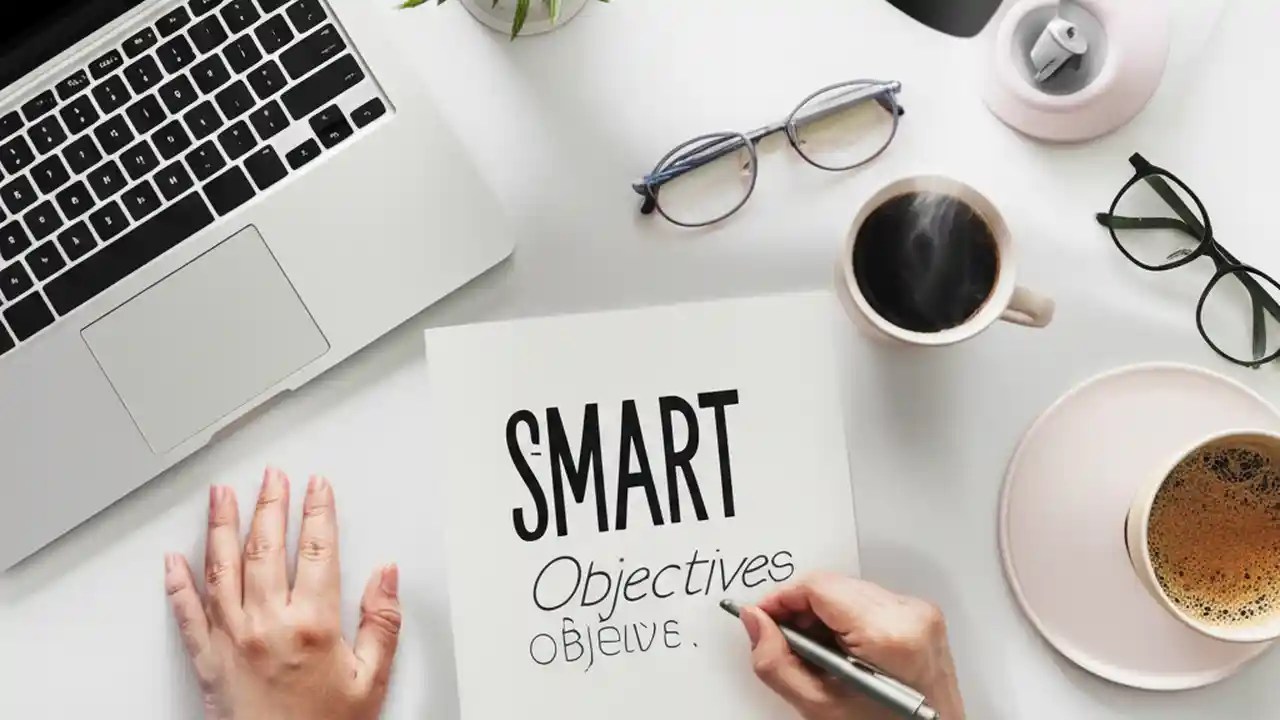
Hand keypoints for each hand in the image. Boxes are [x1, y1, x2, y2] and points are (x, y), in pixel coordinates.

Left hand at [164, 468, 402, 719]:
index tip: (318, 487)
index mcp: (313, 624)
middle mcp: (268, 624)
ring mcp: (231, 639)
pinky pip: (186, 612)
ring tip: (222, 496)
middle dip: (271, 504)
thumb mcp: (371, 680)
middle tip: (273, 477)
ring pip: (221, 567)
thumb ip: (382, 623)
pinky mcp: (206, 659)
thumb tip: (387, 577)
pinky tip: (174, 560)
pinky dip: (177, 583)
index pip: (318, 549)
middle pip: (267, 547)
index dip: (318, 511)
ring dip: (221, 525)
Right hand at [740, 573, 964, 719]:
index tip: (760, 615)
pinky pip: (869, 602)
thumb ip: (777, 662)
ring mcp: (920, 613)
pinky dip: (845, 620)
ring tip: (813, 653)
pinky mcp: (922, 617)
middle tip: (780, 640)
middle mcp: (910, 614)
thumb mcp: (820, 706)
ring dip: (821, 615)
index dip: (781, 598)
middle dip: (799, 609)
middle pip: (833, 586)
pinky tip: (838, 651)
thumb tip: (756, 621)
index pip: (818, 587)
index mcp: (888, 634)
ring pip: (848, 591)